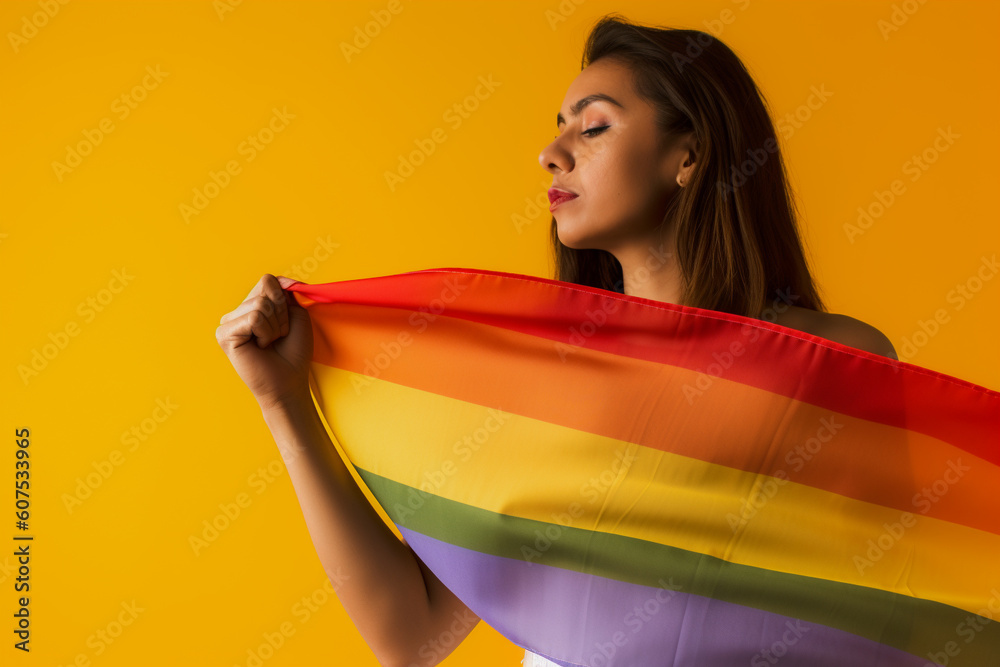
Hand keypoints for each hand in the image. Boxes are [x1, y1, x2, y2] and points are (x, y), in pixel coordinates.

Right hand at [216, 273, 313, 410]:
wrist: (290, 381)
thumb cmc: (294, 351)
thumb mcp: (296, 314)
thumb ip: (286, 292)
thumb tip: (282, 280)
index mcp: (252, 305)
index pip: (269, 280)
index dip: (285, 299)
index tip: (287, 322)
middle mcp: (237, 311)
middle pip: (264, 288)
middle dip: (281, 313)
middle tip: (278, 335)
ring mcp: (228, 322)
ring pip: (260, 303)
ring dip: (274, 325)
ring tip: (269, 342)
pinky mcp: (225, 334)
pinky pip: (254, 318)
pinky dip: (265, 332)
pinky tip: (260, 347)